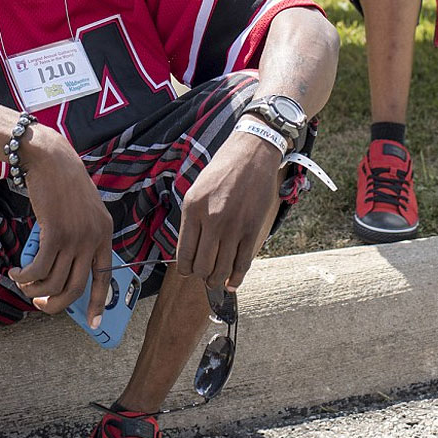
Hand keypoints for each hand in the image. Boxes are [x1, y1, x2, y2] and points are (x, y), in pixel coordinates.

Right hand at [8, 126, 112, 327]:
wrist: (51, 159)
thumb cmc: (62, 185)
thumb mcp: (81, 212)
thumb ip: (79, 238)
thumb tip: (63, 271)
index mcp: (104, 233)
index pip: (105, 276)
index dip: (99, 303)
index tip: (96, 323)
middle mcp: (93, 238)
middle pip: (76, 287)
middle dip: (56, 304)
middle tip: (40, 304)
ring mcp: (75, 237)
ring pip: (53, 282)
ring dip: (34, 289)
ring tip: (22, 282)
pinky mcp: (55, 233)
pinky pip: (38, 269)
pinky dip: (25, 276)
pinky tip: (16, 271)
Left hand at [175, 128, 283, 290]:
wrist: (251, 155)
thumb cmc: (222, 171)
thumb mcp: (196, 191)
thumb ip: (191, 220)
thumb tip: (190, 251)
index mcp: (193, 210)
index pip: (184, 254)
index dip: (184, 270)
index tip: (186, 272)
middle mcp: (212, 220)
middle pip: (202, 266)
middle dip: (201, 276)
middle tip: (203, 276)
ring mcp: (233, 227)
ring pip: (222, 269)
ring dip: (217, 280)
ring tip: (216, 282)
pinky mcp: (252, 229)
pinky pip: (243, 262)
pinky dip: (237, 277)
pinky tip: (232, 282)